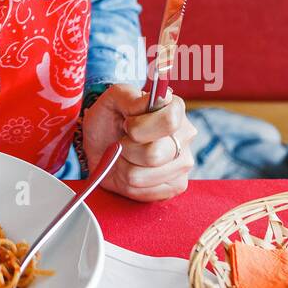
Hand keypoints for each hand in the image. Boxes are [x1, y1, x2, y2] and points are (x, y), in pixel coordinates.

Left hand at [81, 83, 196, 201]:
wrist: (102, 145)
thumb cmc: (108, 120)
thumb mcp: (111, 99)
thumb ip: (129, 95)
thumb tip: (151, 101)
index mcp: (174, 108)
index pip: (169, 121)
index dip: (140, 127)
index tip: (126, 124)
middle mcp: (185, 135)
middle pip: (155, 153)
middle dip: (127, 149)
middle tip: (122, 141)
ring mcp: (183, 162)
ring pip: (144, 176)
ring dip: (124, 167)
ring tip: (125, 156)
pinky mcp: (177, 185)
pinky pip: (146, 192)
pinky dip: (128, 184)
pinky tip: (130, 170)